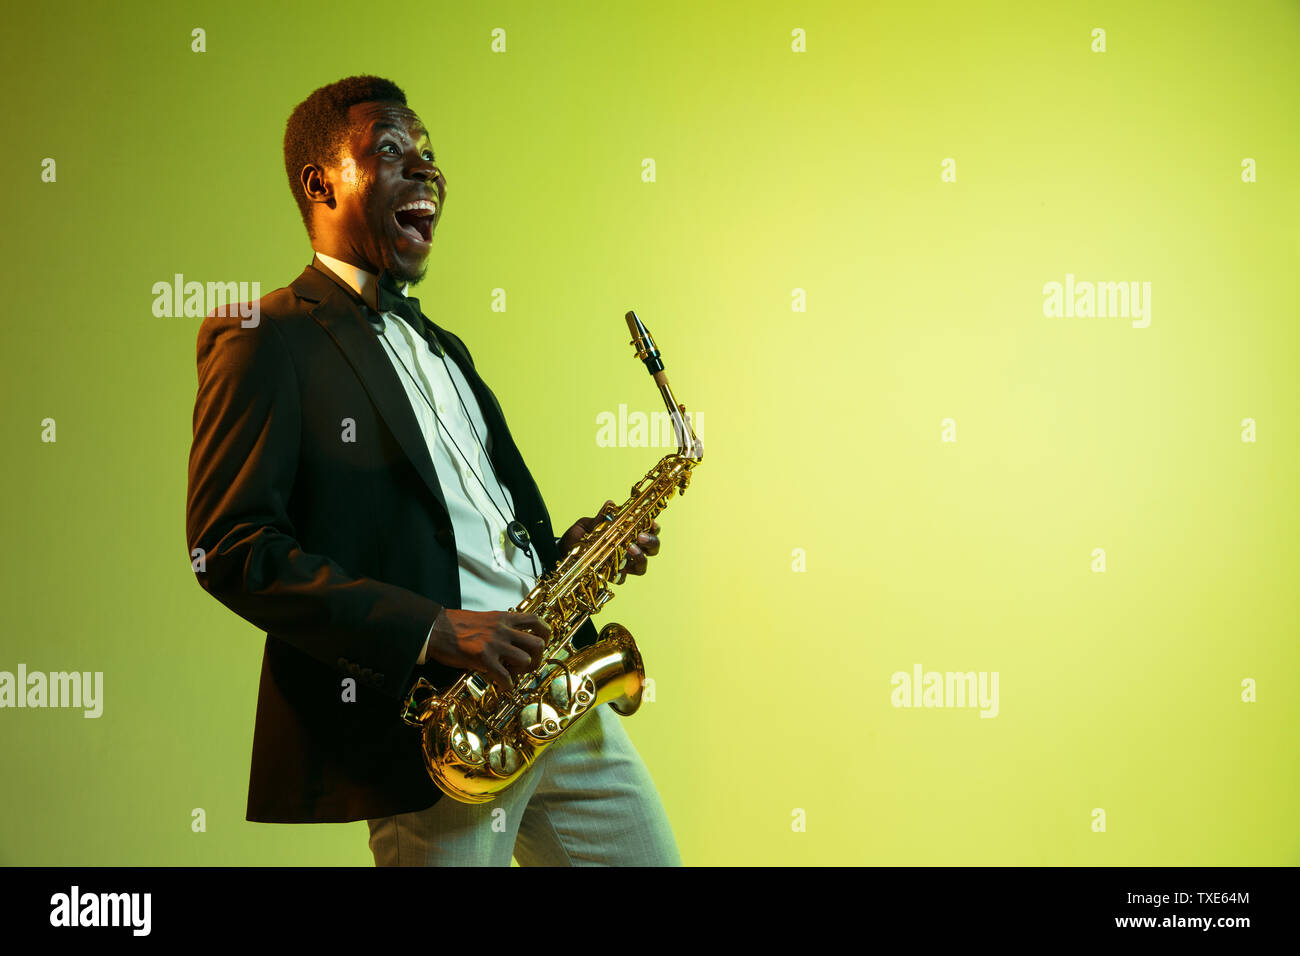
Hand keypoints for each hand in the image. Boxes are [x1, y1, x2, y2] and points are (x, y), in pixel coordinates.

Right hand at [425, 608, 549, 693]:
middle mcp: (503, 629)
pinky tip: (503, 686)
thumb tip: (512, 638)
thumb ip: (500, 626)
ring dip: (522, 671)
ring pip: (526, 660)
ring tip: (513, 674)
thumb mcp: (484, 618)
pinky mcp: (483, 657)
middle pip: (538, 643)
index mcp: (503, 618)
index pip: (535, 620)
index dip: (545, 633)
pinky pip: (505, 676)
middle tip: (529, 665)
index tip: (543, 642)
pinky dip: (508, 685)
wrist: (435, 629)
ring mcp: (494, 643)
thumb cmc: (455, 625)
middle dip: (538, 658)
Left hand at [559, 500, 660, 582]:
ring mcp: (623, 564)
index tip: (652, 522)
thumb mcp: (587, 524)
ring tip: (630, 549)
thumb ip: (600, 518)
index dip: (654, 527)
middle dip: (651, 542)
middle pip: (652, 549)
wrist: (564, 551)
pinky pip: (623, 578)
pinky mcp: (612, 576)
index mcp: (629, 533)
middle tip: (640, 537)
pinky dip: (621, 573)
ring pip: (642, 565)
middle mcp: (631, 550)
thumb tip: (610, 504)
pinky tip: (616, 568)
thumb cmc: (580, 536)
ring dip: (640, 557)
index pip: (649, 530)